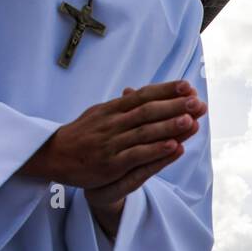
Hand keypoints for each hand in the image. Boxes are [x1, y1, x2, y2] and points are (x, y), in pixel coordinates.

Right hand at [20, 80, 205, 194]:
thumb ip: (122, 105)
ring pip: (144, 133)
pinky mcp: (110, 164)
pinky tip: (174, 147)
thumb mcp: (99, 114)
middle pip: (148, 111)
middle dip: (174, 106)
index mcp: (112, 109)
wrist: (53, 156)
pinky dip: (155, 150)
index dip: (166, 90)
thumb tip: (138, 90)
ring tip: (191, 120)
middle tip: (198, 102)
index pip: (143, 96)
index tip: (188, 86)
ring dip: (169, 126)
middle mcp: (113, 123)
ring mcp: (111, 143)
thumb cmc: (81, 134)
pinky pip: (136, 156)